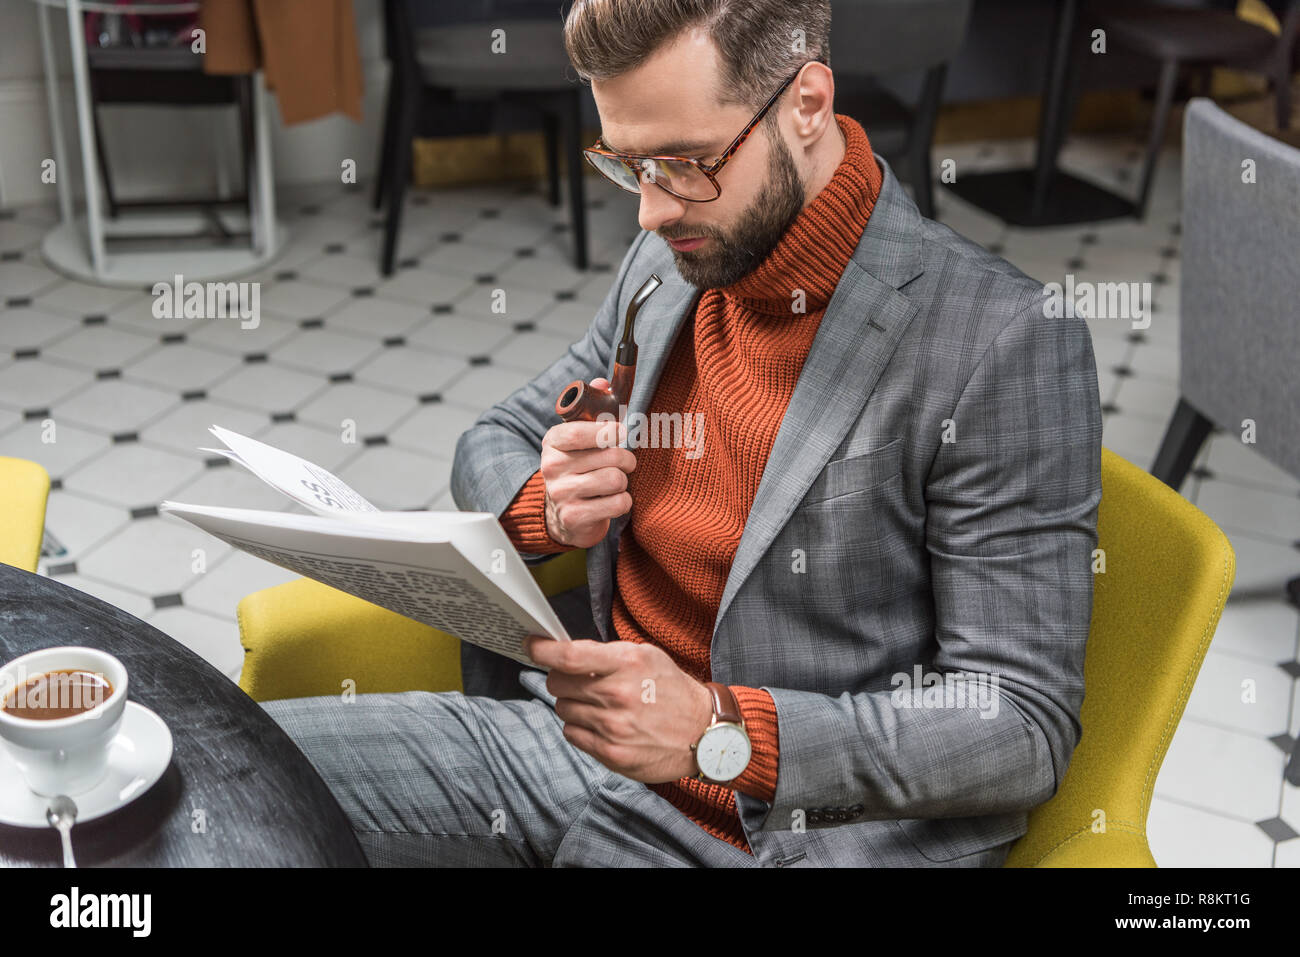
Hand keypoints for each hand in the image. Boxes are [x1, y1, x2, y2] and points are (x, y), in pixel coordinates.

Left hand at [523, 635, 713, 783]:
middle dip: (561, 679)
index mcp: (626, 663)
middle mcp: (617, 695)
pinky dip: (580, 727)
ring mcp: (613, 727)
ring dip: (574, 704)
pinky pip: (572, 734)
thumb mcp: (646, 656)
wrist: (702, 732)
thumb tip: (564, 652)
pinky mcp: (611, 753)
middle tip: (579, 681)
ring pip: (563, 709)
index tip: (531, 645)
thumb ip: (606, 654)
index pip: (569, 656)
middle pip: (557, 683)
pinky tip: (602, 724)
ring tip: (600, 704)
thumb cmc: (671, 689)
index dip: (542, 650)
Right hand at [541, 380, 636, 547]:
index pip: (580, 431)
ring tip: (614, 483)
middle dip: (626, 459)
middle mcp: (552, 467)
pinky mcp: (574, 517)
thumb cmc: (579, 470)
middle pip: (610, 456)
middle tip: (625, 463)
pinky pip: (618, 503)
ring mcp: (561, 494)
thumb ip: (593, 410)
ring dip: (624, 482)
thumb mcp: (580, 440)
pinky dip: (623, 503)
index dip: (608, 430)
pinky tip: (610, 502)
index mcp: (553, 442)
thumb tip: (602, 381)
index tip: (621, 432)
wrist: (562, 515)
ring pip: (616, 479)